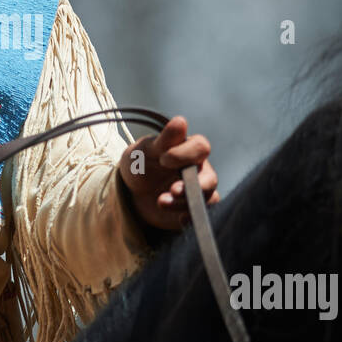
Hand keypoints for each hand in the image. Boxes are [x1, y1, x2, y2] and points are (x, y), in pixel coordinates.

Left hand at [119, 116, 219, 232]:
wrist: (131, 191)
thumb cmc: (141, 163)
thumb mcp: (147, 149)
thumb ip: (164, 139)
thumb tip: (181, 121)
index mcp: (188, 149)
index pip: (200, 147)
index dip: (185, 154)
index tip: (163, 159)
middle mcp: (198, 169)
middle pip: (210, 178)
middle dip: (192, 186)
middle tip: (172, 189)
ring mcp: (198, 190)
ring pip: (206, 198)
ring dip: (185, 203)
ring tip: (161, 202)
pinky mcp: (193, 208)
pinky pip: (202, 215)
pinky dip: (192, 218)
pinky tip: (180, 219)